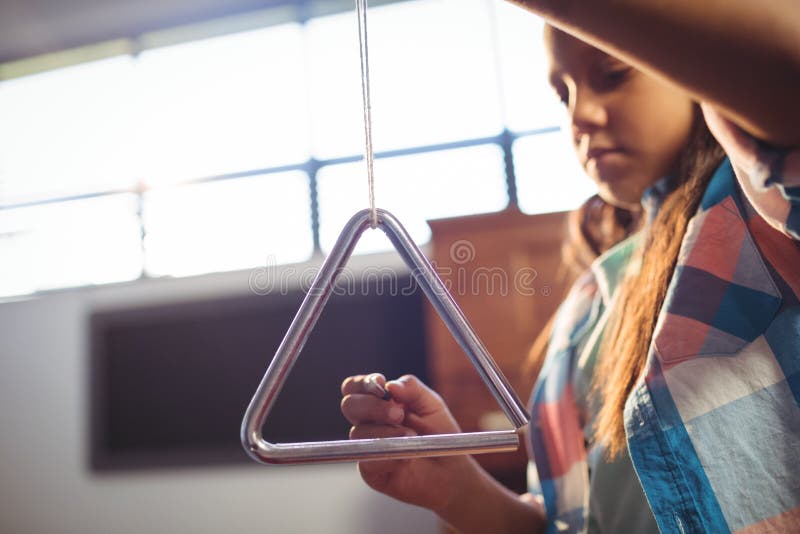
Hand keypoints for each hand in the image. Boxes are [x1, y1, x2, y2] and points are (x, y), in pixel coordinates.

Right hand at [340, 373, 474, 511]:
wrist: (452, 468)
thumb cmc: (440, 434)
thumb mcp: (431, 404)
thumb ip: (412, 389)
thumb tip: (390, 385)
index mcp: (378, 402)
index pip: (354, 388)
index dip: (362, 384)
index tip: (380, 384)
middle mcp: (368, 423)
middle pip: (349, 405)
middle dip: (373, 406)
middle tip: (399, 414)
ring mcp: (367, 446)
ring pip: (358, 432)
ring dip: (385, 432)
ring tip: (411, 436)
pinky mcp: (371, 471)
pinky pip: (367, 460)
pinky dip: (387, 456)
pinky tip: (405, 457)